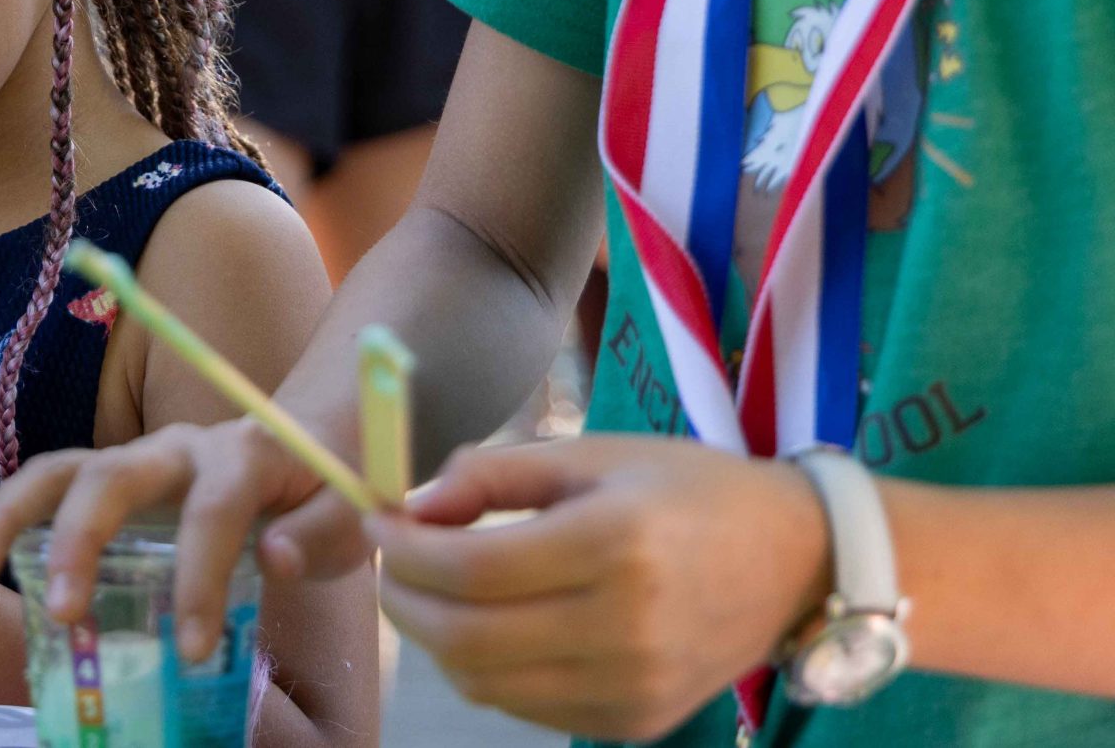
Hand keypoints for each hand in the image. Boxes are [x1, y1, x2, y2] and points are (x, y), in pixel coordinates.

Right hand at [0, 418, 372, 661]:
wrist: (305, 435)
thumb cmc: (325, 489)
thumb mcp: (350, 512)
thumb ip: (320, 536)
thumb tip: (270, 558)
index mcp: (241, 456)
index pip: (213, 513)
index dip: (202, 579)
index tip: (194, 649)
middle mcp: (175, 447)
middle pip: (110, 477)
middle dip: (77, 542)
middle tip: (61, 613)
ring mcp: (132, 457)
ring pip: (58, 471)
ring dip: (6, 515)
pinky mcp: (106, 474)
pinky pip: (43, 487)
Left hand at [374, 436, 831, 741]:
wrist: (797, 560)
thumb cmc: (686, 489)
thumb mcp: (592, 453)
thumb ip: (494, 474)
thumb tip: (412, 506)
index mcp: (615, 544)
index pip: (472, 568)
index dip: (404, 549)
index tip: (377, 519)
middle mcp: (627, 626)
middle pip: (467, 639)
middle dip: (403, 601)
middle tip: (389, 562)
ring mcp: (635, 684)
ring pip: (485, 684)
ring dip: (436, 639)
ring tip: (431, 589)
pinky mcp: (638, 720)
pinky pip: (526, 706)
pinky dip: (485, 669)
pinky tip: (487, 623)